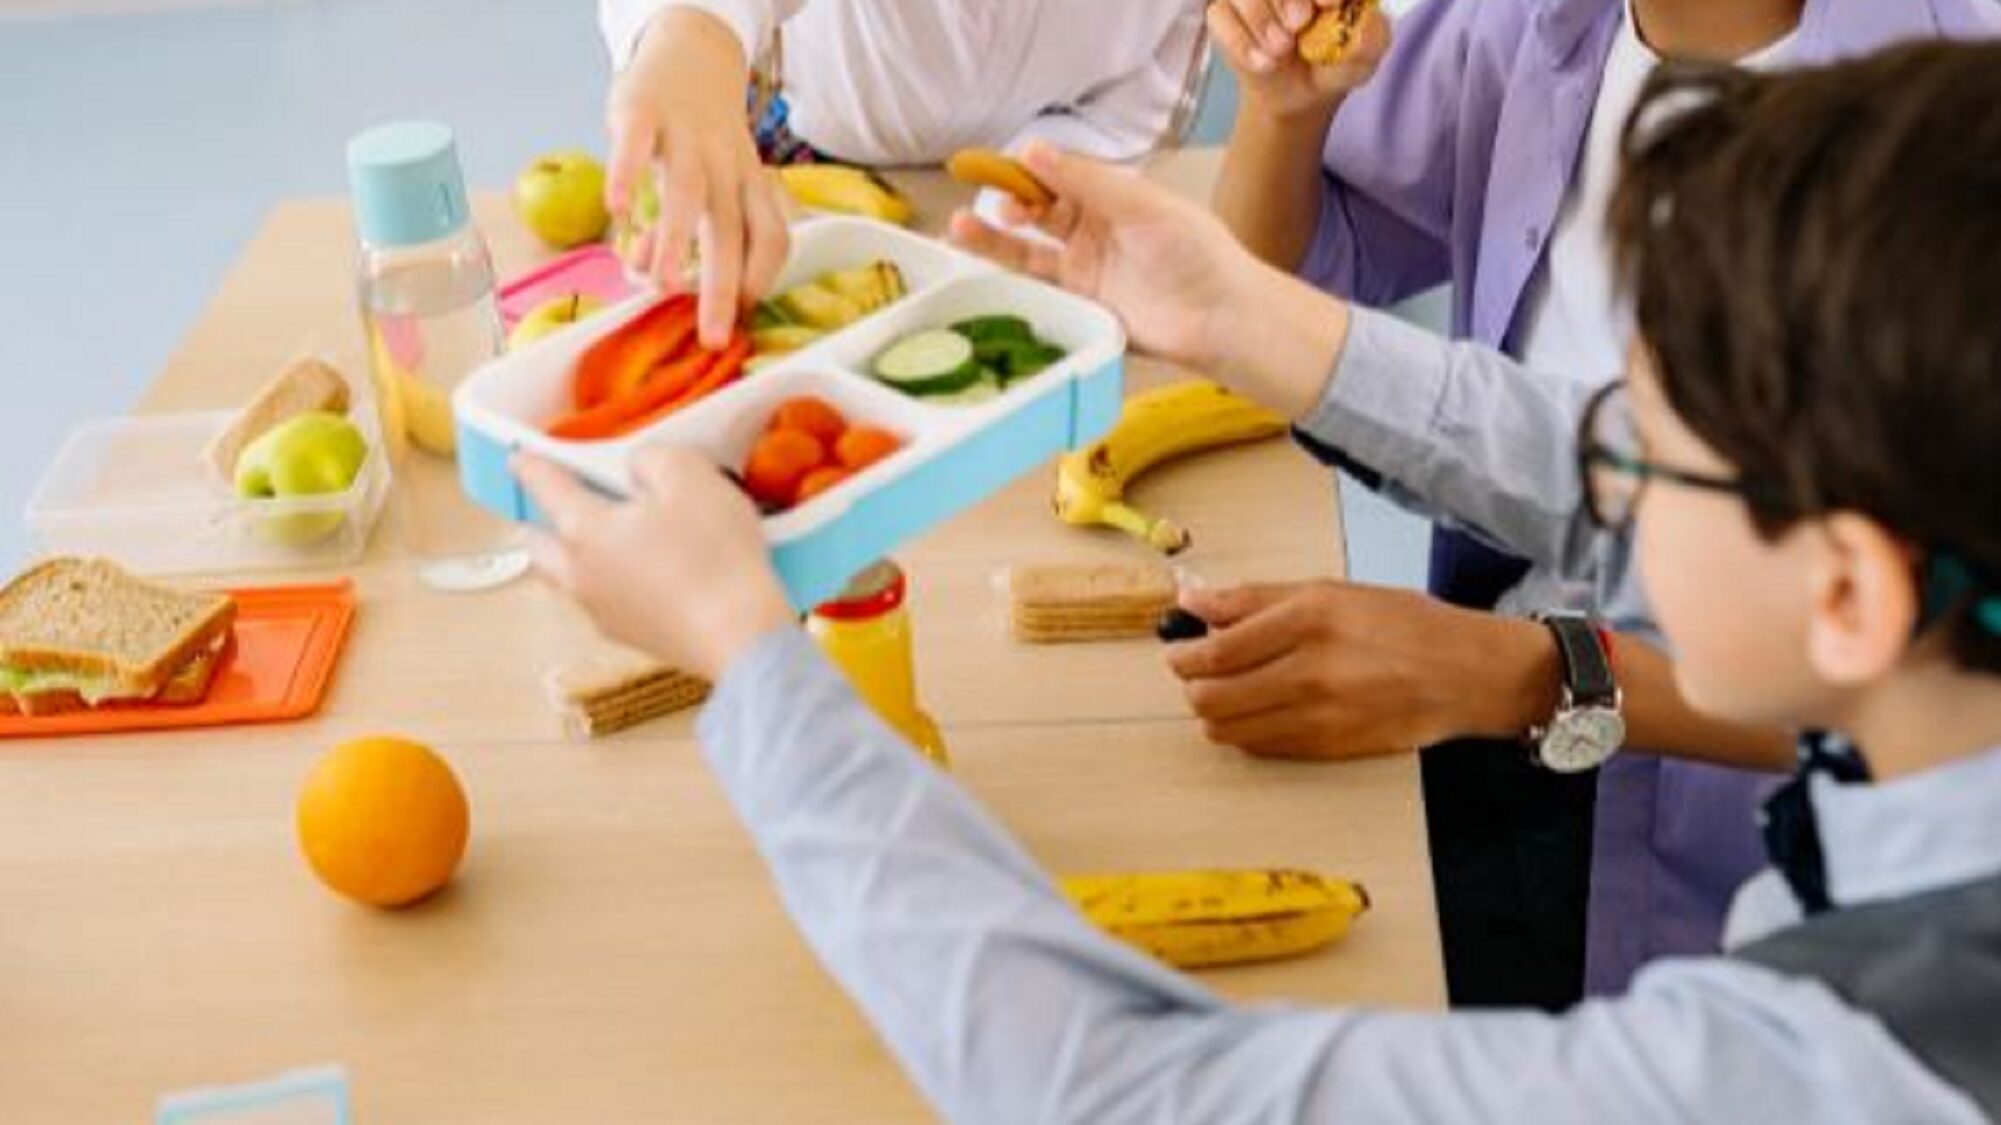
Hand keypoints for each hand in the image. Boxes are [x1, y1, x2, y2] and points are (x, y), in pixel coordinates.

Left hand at [513, 448, 792, 681]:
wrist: (741, 635)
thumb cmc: (713, 555)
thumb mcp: (689, 475)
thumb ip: (651, 458)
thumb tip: (638, 467)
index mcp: (584, 530)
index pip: (545, 488)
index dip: (531, 467)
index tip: (520, 459)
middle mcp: (581, 576)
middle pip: (540, 547)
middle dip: (542, 524)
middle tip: (560, 506)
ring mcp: (605, 613)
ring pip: (569, 580)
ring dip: (576, 558)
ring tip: (608, 542)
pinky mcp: (635, 637)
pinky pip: (608, 604)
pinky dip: (616, 585)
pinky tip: (648, 575)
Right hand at [605, 8, 790, 347]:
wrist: (691, 58)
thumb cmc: (702, 143)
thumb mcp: (716, 185)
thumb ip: (689, 235)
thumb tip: (654, 283)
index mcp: (752, 188)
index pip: (772, 239)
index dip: (760, 281)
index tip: (737, 321)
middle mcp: (727, 166)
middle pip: (731, 231)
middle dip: (722, 287)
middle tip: (710, 334)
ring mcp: (687, 138)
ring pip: (688, 192)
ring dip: (675, 241)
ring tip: (656, 282)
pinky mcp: (645, 111)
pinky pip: (637, 143)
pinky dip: (627, 173)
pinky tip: (618, 209)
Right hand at [950, 144, 1263, 378]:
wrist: (1220, 317)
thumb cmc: (1196, 252)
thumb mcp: (1141, 205)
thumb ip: (1086, 180)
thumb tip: (1033, 150)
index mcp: (1111, 198)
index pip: (1057, 176)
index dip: (1027, 170)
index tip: (999, 164)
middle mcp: (1092, 232)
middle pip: (1035, 213)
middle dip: (1008, 204)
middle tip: (993, 205)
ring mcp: (1084, 272)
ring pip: (1025, 252)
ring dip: (992, 240)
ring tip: (958, 227)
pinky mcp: (1079, 308)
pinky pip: (1035, 292)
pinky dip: (1006, 281)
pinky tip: (982, 271)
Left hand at [1164, 581, 1559, 758]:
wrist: (1465, 673)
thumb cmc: (1401, 623)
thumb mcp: (1330, 590)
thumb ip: (1256, 597)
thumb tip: (1191, 600)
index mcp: (1310, 618)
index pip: (1220, 649)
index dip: (1186, 655)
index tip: (1178, 651)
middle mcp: (1312, 670)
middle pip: (1215, 695)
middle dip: (1192, 686)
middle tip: (1193, 674)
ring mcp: (1321, 716)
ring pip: (1230, 728)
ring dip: (1212, 713)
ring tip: (1221, 694)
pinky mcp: (1330, 748)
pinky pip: (1262, 747)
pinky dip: (1244, 732)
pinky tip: (1254, 713)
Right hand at [1208, 0, 1391, 118]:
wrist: (1298, 97)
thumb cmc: (1333, 65)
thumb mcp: (1363, 59)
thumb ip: (1373, 39)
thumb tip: (1364, 24)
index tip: (1330, 3)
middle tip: (1298, 25)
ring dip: (1262, 22)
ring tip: (1280, 52)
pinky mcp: (1222, 13)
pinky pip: (1220, 15)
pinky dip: (1241, 42)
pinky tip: (1262, 63)